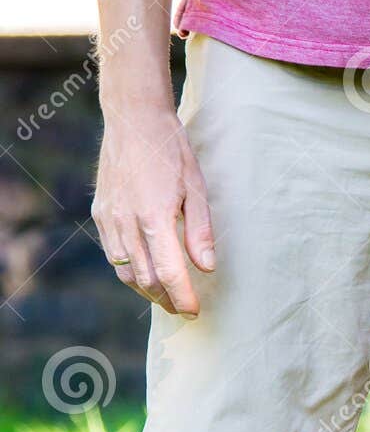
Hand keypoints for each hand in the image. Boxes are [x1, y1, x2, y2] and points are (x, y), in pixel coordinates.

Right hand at [91, 106, 215, 316]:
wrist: (133, 119)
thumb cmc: (170, 150)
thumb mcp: (196, 188)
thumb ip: (200, 231)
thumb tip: (207, 268)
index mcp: (155, 217)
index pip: (169, 273)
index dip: (183, 298)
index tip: (194, 312)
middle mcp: (127, 222)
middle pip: (146, 279)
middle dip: (166, 299)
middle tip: (183, 308)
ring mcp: (110, 218)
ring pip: (125, 271)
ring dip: (147, 290)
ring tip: (166, 297)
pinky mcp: (100, 213)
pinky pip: (114, 254)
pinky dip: (130, 270)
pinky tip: (146, 272)